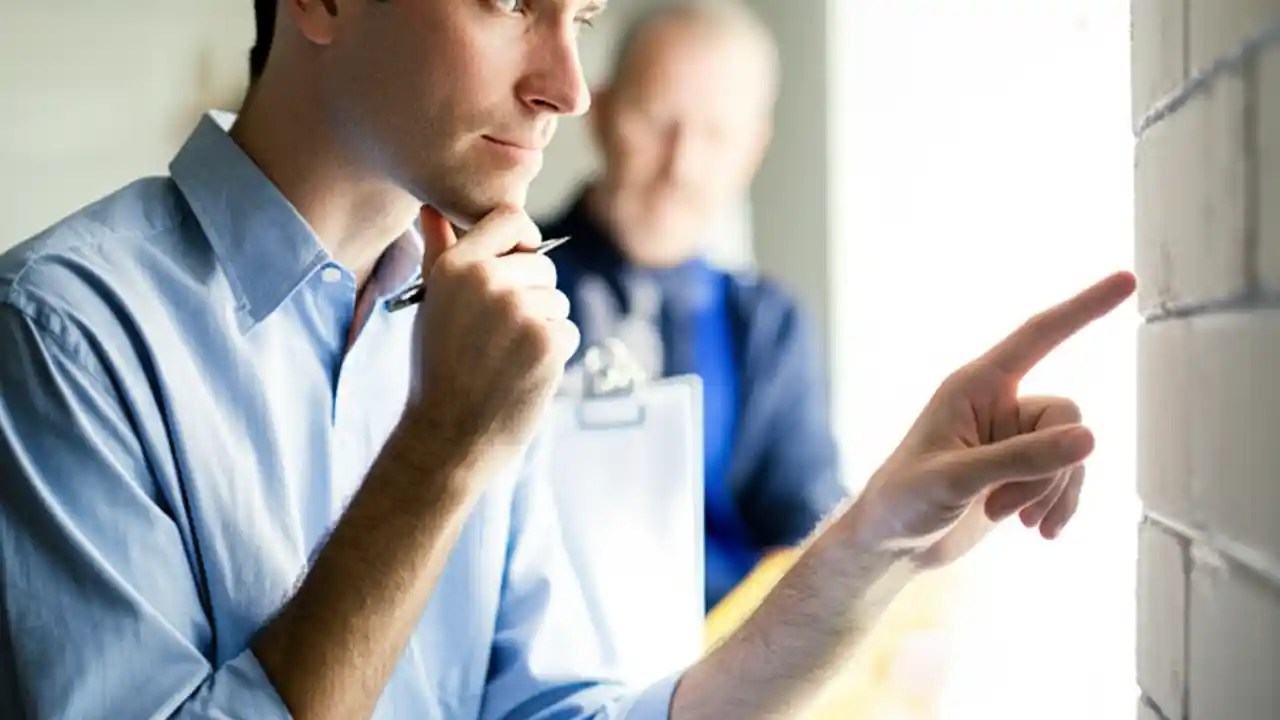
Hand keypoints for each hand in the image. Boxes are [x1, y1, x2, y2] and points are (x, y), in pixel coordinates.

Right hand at [404, 205, 579, 474]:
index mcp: (455, 266)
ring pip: (557, 299)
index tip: (510, 270)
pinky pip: (569, 329)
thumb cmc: (437, 369)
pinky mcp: (549, 340)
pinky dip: (554, 353)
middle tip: (497, 336)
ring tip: (505, 357)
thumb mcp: (431, 305)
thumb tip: (432, 210)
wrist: (446, 437)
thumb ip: (438, 252)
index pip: (510, 219)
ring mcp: (521, 310)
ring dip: (543, 327)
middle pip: (542, 264)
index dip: (518, 244)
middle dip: (531, 295)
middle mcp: (488, 281)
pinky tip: (522, 374)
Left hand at [845, 272, 1135, 568]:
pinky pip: (1069, 477)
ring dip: (1050, 492)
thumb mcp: (957, 478)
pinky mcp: (1025, 471)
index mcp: (975, 385)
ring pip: (1072, 452)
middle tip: (1002, 505)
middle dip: (1048, 469)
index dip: (1082, 309)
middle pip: (1066, 417)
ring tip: (1008, 518)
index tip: (1127, 281)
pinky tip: (1040, 531)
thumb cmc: (905, 499)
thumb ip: (1021, 459)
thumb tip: (1090, 438)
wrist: (892, 542)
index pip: (1038, 336)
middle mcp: (1000, 404)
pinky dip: (1060, 505)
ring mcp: (1015, 439)